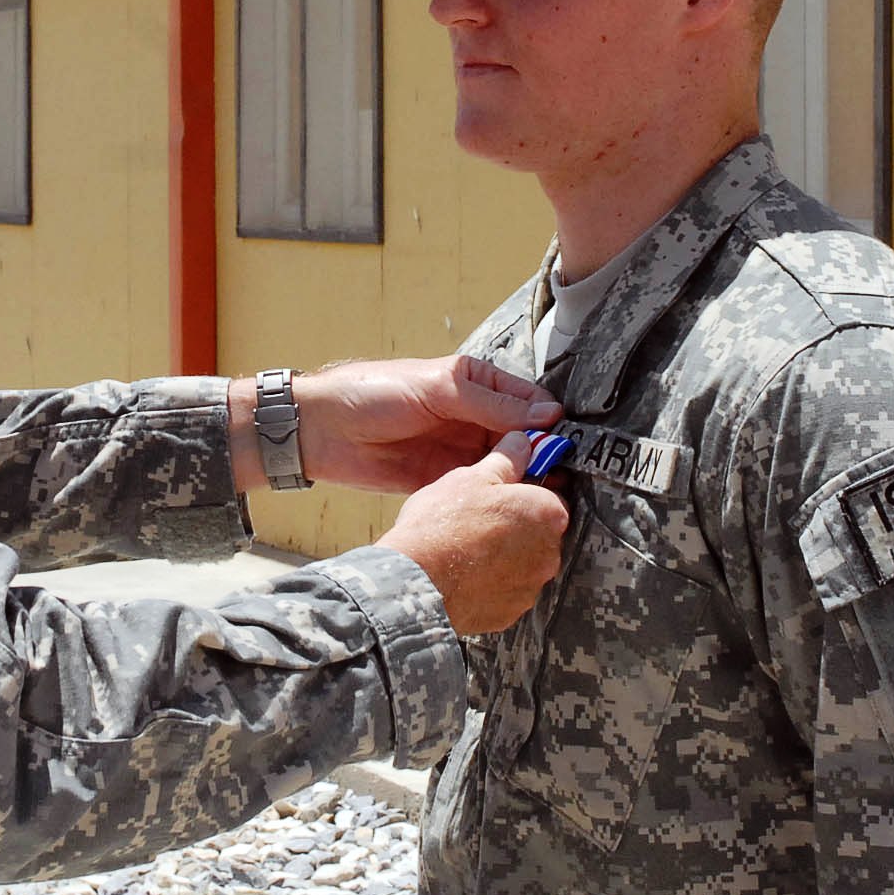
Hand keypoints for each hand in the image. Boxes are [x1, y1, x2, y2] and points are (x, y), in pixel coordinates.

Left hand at [227, 356, 560, 494]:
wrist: (321, 430)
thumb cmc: (373, 391)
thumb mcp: (436, 388)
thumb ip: (489, 403)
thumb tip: (546, 414)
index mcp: (474, 383)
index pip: (526, 400)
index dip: (549, 420)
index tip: (572, 441)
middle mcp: (472, 416)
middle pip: (521, 437)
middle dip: (543, 455)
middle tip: (568, 476)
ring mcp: (459, 451)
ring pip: (505, 467)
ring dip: (524, 480)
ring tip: (552, 498)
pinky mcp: (444, 481)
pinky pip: (479, 490)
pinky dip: (497, 499)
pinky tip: (518, 511)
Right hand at [377, 433, 568, 634]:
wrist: (418, 581)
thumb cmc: (445, 523)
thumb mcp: (472, 477)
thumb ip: (506, 460)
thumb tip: (523, 442)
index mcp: (547, 513)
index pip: (552, 497)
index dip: (527, 492)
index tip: (505, 492)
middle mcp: (550, 553)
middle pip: (539, 533)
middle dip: (516, 526)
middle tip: (480, 519)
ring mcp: (531, 587)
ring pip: (522, 565)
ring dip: (504, 557)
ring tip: (466, 549)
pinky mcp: (510, 613)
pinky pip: (505, 592)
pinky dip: (490, 584)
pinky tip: (464, 574)